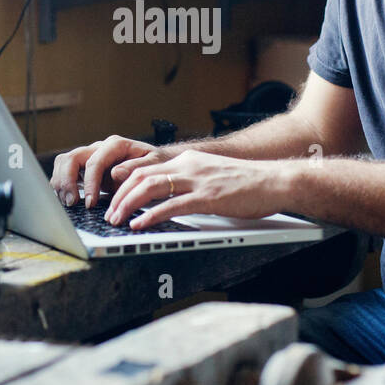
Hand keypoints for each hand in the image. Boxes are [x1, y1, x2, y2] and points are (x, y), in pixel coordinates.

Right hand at [50, 134, 168, 207]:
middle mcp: (99, 148)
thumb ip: (135, 168)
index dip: (89, 183)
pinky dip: (62, 185)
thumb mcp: (153, 164)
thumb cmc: (154, 163)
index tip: (90, 202)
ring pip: (64, 163)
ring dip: (61, 183)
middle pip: (71, 158)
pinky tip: (68, 199)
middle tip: (72, 202)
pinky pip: (65, 171)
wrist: (155, 162)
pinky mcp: (85, 167)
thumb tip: (115, 173)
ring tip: (68, 202)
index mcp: (115, 145)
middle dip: (67, 181)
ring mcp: (90, 156)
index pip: (94, 162)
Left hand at [104, 150, 289, 228]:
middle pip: (141, 176)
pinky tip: (140, 224)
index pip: (146, 167)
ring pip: (150, 188)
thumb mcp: (211, 174)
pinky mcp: (207, 198)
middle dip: (120, 196)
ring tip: (117, 220)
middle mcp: (188, 166)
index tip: (112, 196)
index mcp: (188, 160)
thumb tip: (170, 195)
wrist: (275, 180)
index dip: (124, 182)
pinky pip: (172, 206)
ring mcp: (197, 181)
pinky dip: (151, 216)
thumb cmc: (247, 181)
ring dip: (128, 205)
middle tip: (109, 213)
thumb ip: (190, 180)